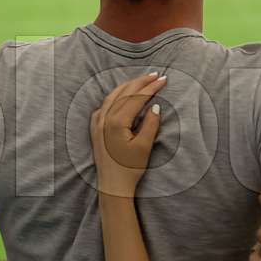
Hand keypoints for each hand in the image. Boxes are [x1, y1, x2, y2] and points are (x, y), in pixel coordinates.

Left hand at [89, 72, 166, 197]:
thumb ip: (150, 124)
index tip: (164, 80)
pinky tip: (120, 97)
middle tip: (156, 75)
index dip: (151, 88)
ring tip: (141, 81)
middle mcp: (104, 119)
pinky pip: (104, 106)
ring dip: (128, 86)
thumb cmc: (129, 169)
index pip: (136, 97)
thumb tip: (155, 106)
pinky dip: (115, 96)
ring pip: (113, 97)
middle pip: (124, 93)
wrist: (112, 185)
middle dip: (141, 82)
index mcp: (116, 122)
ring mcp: (98, 123)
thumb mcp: (144, 146)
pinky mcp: (96, 129)